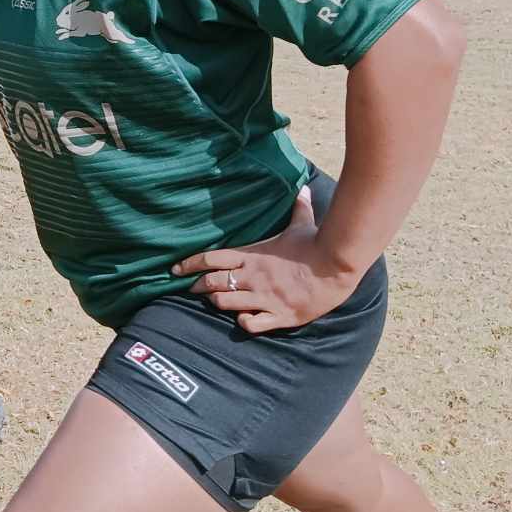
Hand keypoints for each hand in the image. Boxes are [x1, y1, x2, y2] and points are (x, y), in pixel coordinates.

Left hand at [170, 186, 360, 333]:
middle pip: (211, 283)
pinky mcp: (278, 315)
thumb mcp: (302, 224)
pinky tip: (245, 319)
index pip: (211, 258)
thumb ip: (298, 208)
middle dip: (198, 286)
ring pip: (225, 303)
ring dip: (218, 303)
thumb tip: (304, 188)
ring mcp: (263, 297)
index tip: (175, 271)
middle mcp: (252, 276)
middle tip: (192, 289)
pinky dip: (243, 322)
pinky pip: (249, 324)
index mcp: (252, 255)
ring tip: (217, 302)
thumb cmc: (316, 245)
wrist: (336, 266)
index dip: (189, 265)